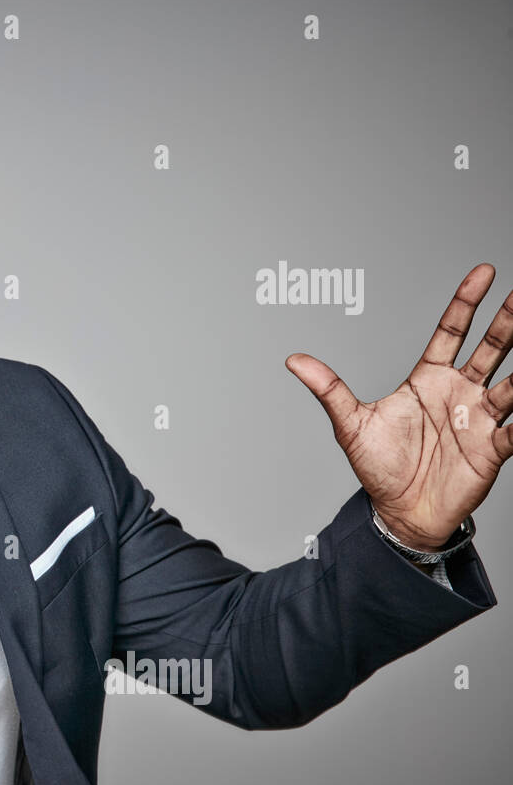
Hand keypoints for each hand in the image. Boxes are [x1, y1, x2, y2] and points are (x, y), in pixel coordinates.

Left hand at [286, 263, 512, 550]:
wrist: (401, 511)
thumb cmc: (379, 467)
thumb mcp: (350, 425)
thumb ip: (328, 390)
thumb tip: (293, 360)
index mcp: (428, 380)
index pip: (452, 332)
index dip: (466, 302)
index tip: (483, 272)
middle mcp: (459, 393)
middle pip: (491, 347)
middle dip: (508, 320)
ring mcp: (480, 418)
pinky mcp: (494, 448)